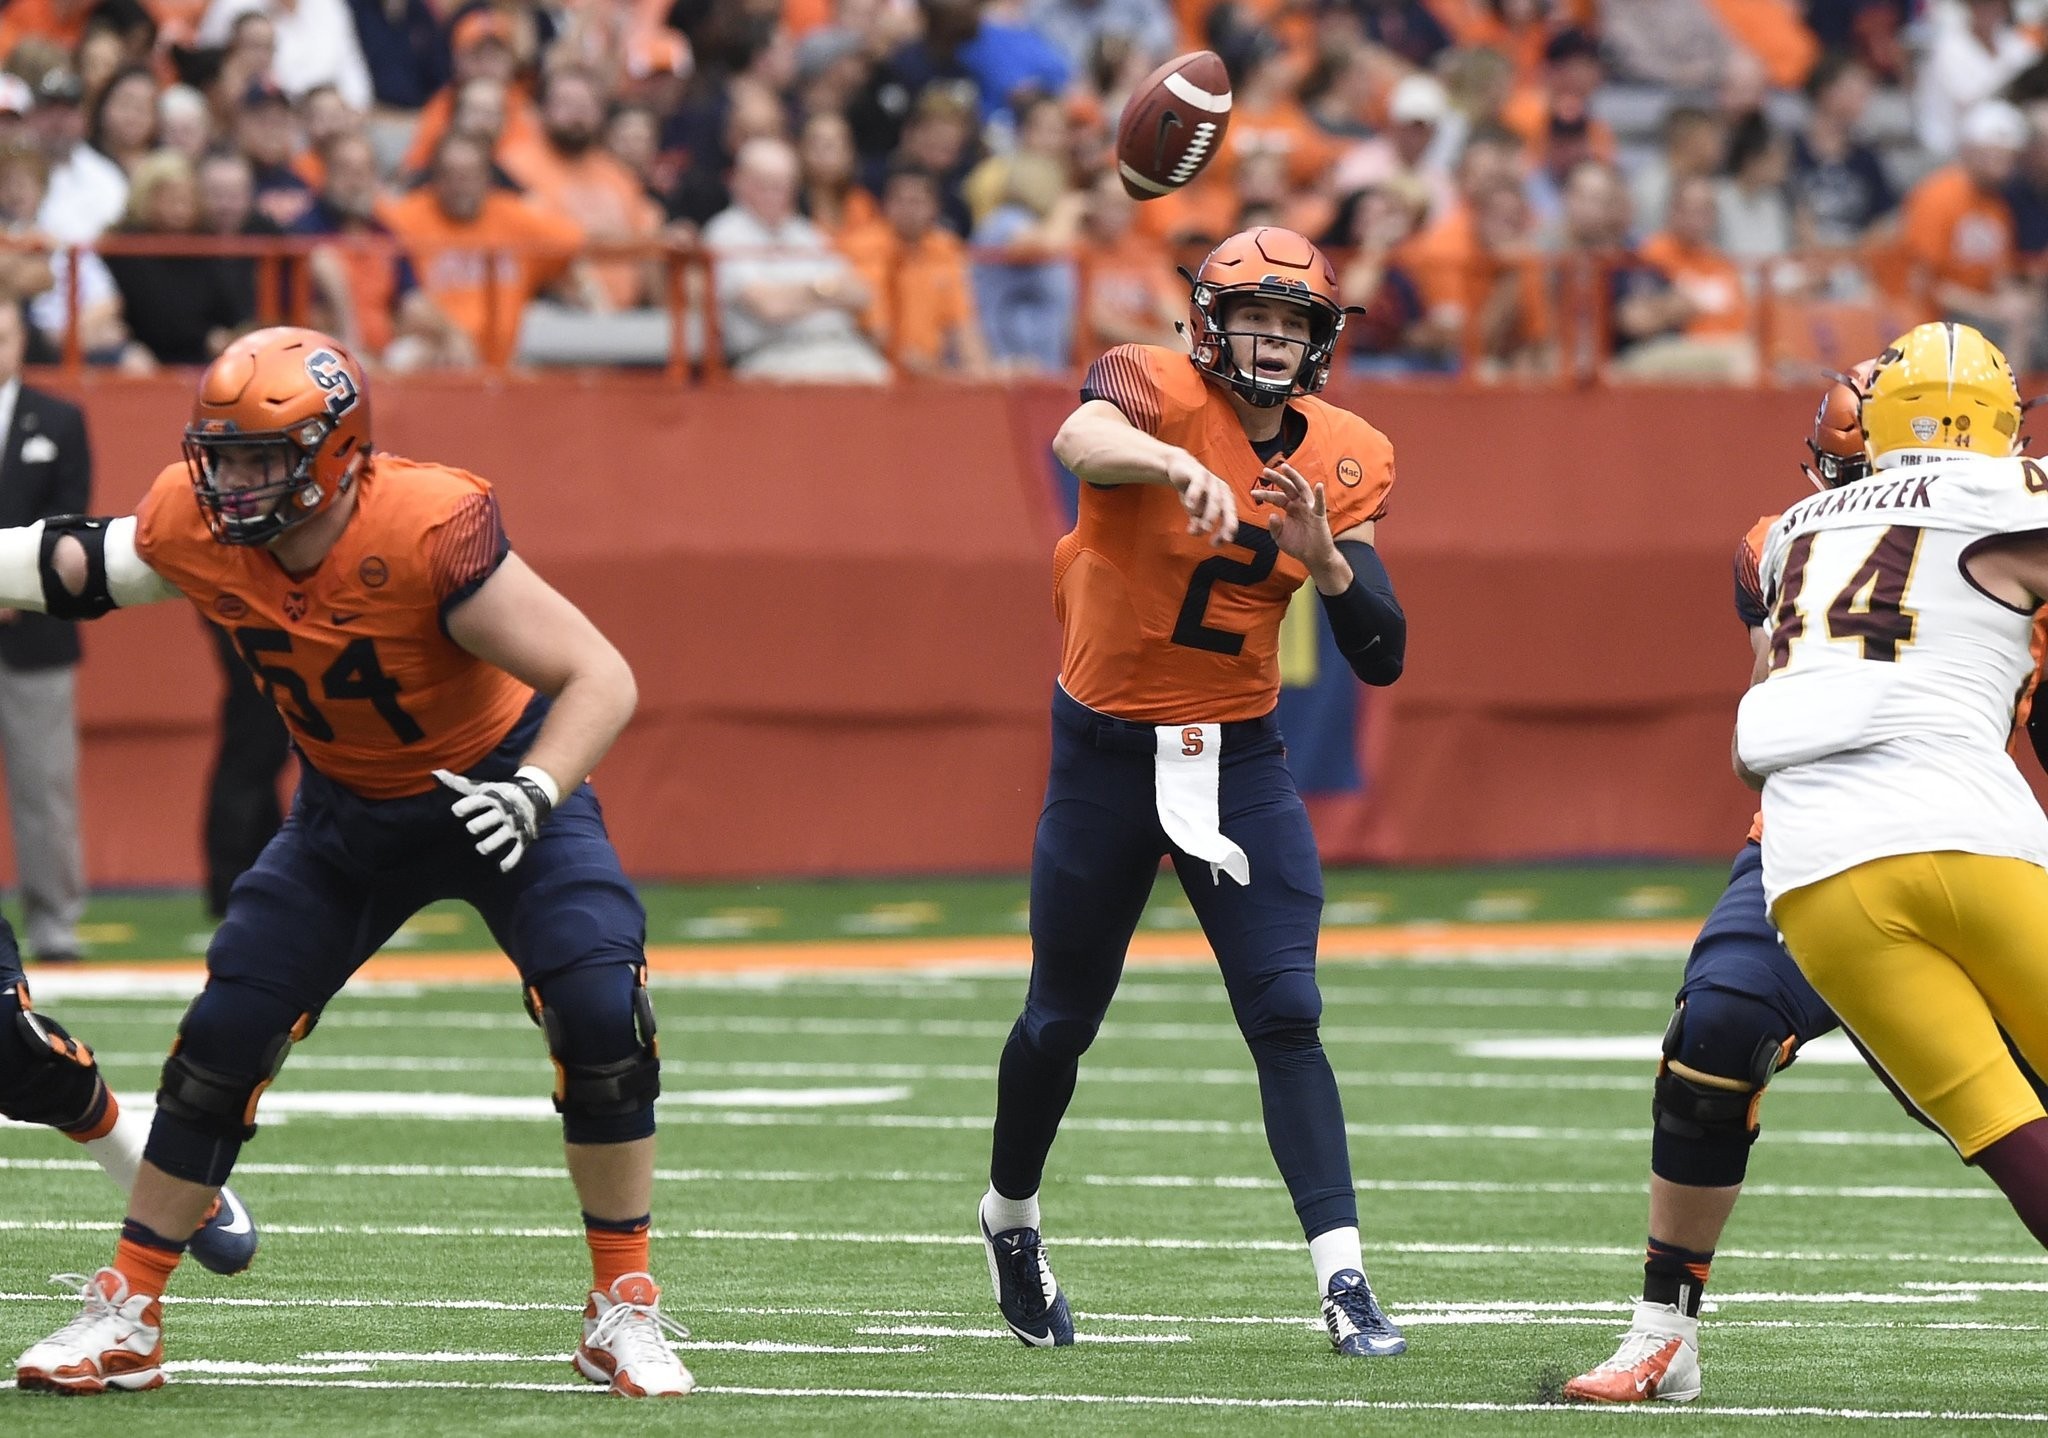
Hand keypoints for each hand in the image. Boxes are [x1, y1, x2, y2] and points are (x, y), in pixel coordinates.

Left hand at [433, 768, 554, 871]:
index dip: (466, 806)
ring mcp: (513, 825)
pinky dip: (510, 860)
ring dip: (489, 845)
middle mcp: (503, 811)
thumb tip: (434, 773)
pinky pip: (518, 851)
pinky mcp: (522, 837)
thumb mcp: (480, 787)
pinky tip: (501, 867)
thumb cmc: (499, 793)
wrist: (533, 796)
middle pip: (488, 820)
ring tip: (482, 848)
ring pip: (500, 837)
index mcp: (492, 798)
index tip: (456, 811)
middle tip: (472, 828)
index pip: (478, 801)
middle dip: (478, 825)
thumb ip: (458, 784)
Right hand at [1166, 450, 1237, 545]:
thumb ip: (1198, 521)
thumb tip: (1196, 533)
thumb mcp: (1196, 509)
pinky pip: (1199, 484)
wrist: (1180, 468)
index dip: (1227, 531)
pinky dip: (1195, 495)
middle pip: (1226, 509)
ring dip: (1209, 515)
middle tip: (1214, 539)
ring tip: (1202, 528)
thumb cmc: (1193, 491)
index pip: (1230, 518)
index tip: (1218, 544)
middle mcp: (1221, 490)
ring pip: (1214, 499)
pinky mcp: (1198, 473)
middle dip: (1223, 525)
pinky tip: (1190, 506)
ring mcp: (1211, 481)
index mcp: (1225, 500)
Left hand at [1251, 462, 1337, 566]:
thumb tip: (1271, 515)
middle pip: (1288, 487)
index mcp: (1290, 508)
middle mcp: (1299, 505)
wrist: (1313, 558)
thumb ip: (1274, 527)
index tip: (1253, 493)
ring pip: (1302, 488)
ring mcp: (1309, 508)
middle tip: (1265, 471)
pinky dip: (1320, 495)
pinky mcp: (1319, 516)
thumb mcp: (1280, 537)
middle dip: (1277, 478)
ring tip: (1285, 468)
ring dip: (1294, 477)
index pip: (1277, 497)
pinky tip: (1319, 486)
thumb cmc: (1298, 546)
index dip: (1265, 495)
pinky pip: (1320, 504)